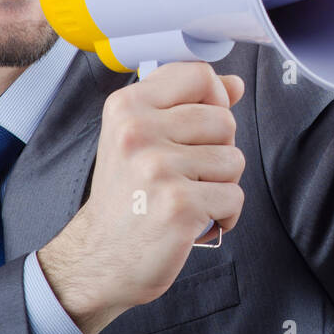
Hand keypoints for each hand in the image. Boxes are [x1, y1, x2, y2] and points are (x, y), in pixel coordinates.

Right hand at [38, 62, 246, 333]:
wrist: (99, 259)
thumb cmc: (127, 197)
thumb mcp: (143, 139)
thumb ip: (189, 104)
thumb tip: (234, 84)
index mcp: (127, 107)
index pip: (198, 74)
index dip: (215, 98)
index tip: (202, 126)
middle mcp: (138, 132)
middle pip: (224, 120)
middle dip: (218, 151)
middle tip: (186, 175)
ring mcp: (158, 168)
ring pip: (234, 159)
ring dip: (221, 185)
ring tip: (187, 198)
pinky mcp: (179, 204)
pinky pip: (234, 197)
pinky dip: (224, 215)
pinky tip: (194, 222)